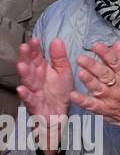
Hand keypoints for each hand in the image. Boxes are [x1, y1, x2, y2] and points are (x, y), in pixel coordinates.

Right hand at [15, 38, 73, 154]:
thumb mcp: (63, 71)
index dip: (34, 48)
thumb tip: (57, 40)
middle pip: (29, 66)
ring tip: (22, 65)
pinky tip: (22, 89)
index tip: (34, 39)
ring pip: (27, 81)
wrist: (59, 114)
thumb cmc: (59, 92)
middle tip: (24, 47)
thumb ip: (59, 57)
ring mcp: (33, 91)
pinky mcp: (35, 104)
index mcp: (42, 69)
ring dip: (24, 73)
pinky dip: (25, 94)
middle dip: (26, 57)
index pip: (36, 56)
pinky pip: (29, 99)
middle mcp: (35, 79)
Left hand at [69, 41, 119, 142]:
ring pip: (98, 88)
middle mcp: (119, 85)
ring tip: (80, 73)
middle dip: (92, 65)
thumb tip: (116, 44)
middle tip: (81, 58)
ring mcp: (111, 98)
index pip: (115, 60)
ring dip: (88, 80)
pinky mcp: (104, 109)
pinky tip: (74, 95)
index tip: (95, 46)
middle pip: (105, 74)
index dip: (105, 52)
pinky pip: (91, 105)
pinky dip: (82, 100)